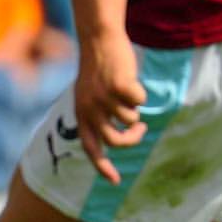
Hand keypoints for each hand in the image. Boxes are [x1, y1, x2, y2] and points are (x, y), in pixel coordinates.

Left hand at [75, 32, 146, 184]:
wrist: (98, 40)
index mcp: (81, 114)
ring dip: (134, 108)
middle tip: (141, 129)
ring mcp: (103, 98)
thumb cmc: (98, 70)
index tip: (115, 182)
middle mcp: (89, 109)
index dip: (102, 166)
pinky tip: (130, 80)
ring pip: (131, 119)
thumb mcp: (90, 95)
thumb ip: (97, 116)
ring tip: (126, 93)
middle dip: (133, 138)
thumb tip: (116, 139)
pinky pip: (139, 101)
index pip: (90, 148)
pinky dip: (140, 92)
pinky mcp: (119, 86)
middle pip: (116, 140)